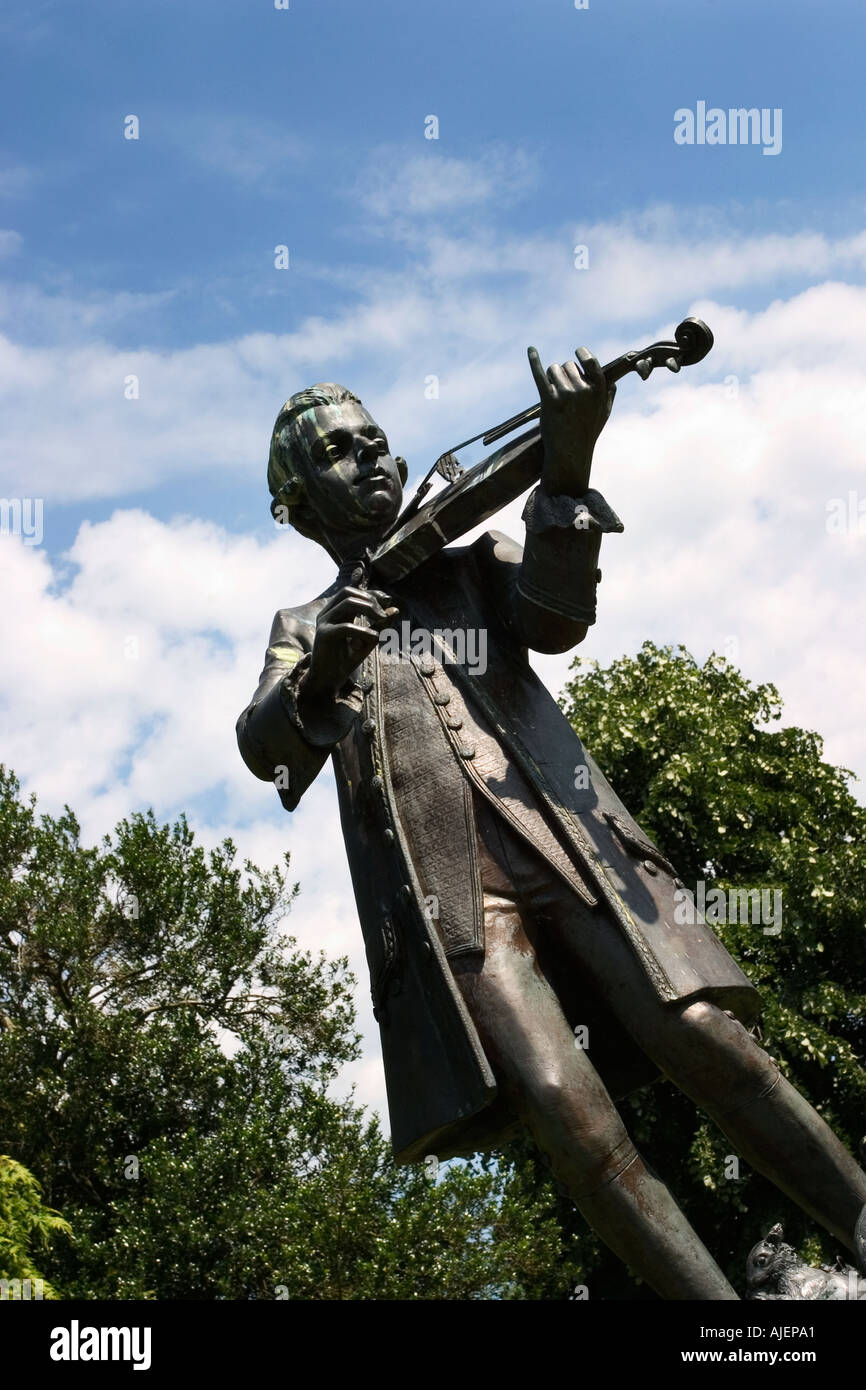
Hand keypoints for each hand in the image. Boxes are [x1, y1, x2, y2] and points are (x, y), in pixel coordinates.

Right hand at [301, 585, 397, 700]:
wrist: (328, 682)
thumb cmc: (346, 660)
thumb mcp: (368, 640)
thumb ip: (379, 625)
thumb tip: (395, 609)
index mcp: (335, 612)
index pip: (352, 592)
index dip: (371, 593)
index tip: (388, 601)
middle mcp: (327, 614)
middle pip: (348, 592)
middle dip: (370, 599)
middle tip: (384, 614)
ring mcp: (324, 623)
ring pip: (347, 603)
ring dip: (369, 609)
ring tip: (382, 620)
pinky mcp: (324, 636)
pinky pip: (346, 627)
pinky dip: (363, 631)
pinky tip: (375, 638)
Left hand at [528, 345, 615, 494]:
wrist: (570, 453)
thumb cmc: (587, 432)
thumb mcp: (604, 413)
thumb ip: (609, 395)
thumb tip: (612, 382)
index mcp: (599, 390)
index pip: (589, 361)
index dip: (582, 355)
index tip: (578, 352)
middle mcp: (583, 390)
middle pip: (568, 365)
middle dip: (564, 374)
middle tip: (564, 393)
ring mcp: (565, 394)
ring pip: (553, 369)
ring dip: (552, 378)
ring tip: (555, 396)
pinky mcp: (548, 400)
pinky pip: (539, 374)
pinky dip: (534, 360)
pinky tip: (530, 350)